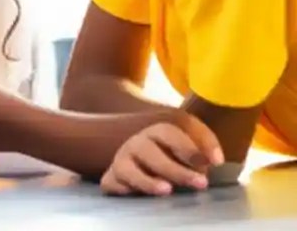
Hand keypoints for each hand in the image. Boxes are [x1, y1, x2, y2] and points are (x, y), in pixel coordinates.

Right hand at [101, 119, 225, 195]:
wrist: (143, 155)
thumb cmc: (174, 153)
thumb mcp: (191, 140)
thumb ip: (204, 144)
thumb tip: (215, 160)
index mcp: (157, 132)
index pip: (169, 133)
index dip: (189, 147)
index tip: (213, 162)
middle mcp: (137, 143)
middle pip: (150, 152)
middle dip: (176, 169)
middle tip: (200, 183)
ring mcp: (122, 160)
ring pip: (127, 168)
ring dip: (146, 180)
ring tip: (167, 190)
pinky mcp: (111, 178)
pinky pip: (111, 182)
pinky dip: (121, 189)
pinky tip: (136, 195)